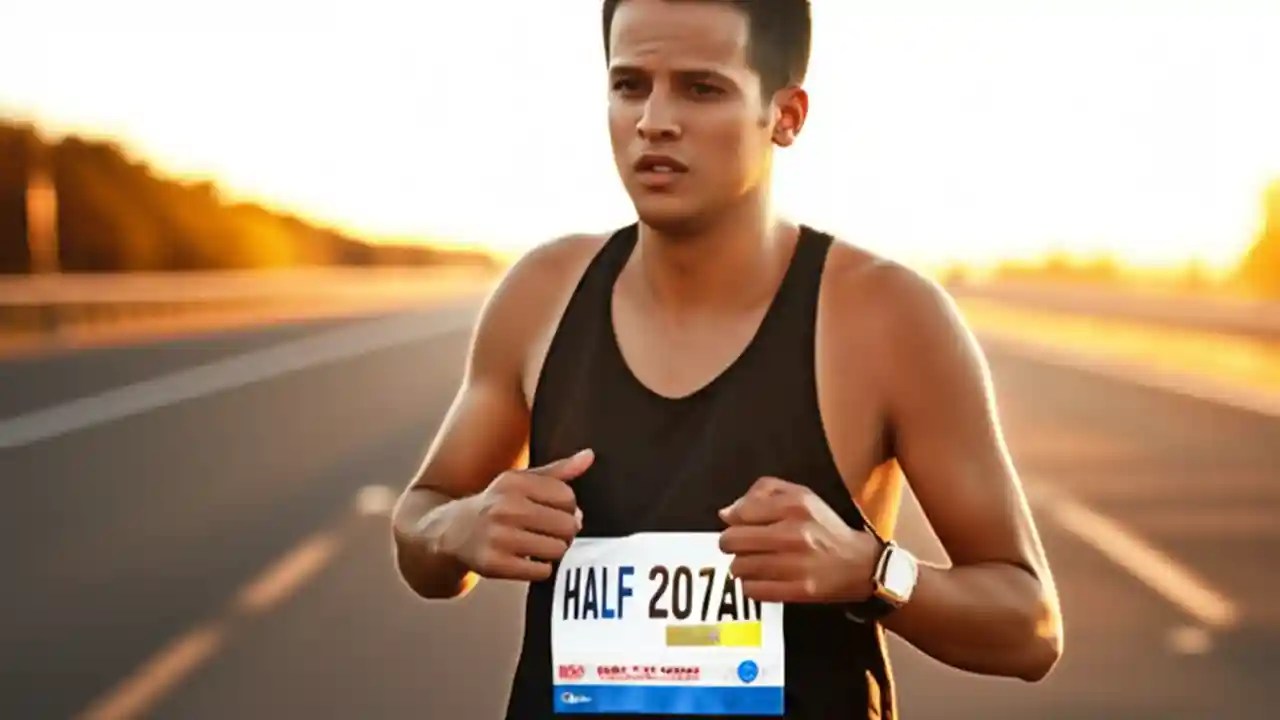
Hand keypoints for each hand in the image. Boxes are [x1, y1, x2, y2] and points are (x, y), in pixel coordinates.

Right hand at [438, 449, 593, 581]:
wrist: (450, 531)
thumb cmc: (495, 504)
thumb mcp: (520, 482)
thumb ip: (557, 471)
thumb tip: (589, 455)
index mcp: (514, 482)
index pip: (567, 497)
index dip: (569, 508)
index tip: (557, 512)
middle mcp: (505, 507)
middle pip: (567, 525)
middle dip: (565, 531)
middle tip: (552, 532)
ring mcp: (499, 537)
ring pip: (557, 549)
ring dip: (554, 550)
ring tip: (540, 544)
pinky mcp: (495, 564)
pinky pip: (542, 571)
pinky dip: (541, 568)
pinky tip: (528, 559)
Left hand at [718, 476, 882, 603]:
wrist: (860, 564)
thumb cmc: (824, 527)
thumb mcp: (801, 495)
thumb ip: (763, 492)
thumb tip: (727, 513)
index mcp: (795, 505)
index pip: (740, 512)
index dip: (734, 520)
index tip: (741, 525)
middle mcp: (794, 533)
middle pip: (732, 541)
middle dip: (731, 543)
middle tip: (743, 546)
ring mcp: (796, 564)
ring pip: (739, 567)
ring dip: (742, 566)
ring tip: (755, 563)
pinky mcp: (798, 590)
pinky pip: (753, 590)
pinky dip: (751, 585)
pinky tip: (763, 579)